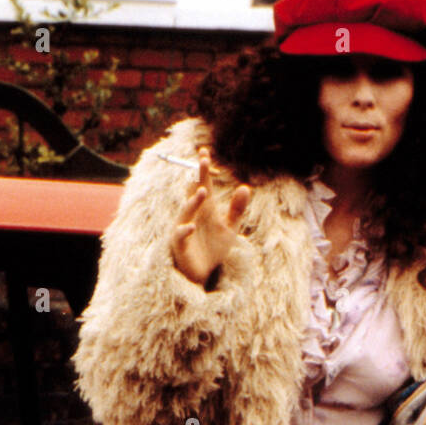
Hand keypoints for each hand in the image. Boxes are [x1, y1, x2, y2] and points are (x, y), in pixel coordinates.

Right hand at [170, 146, 251, 286]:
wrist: (204, 272)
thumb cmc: (214, 247)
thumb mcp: (230, 227)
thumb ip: (237, 209)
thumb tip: (245, 187)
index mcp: (205, 208)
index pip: (203, 184)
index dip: (203, 169)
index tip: (205, 152)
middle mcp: (193, 215)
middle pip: (193, 193)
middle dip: (196, 178)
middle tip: (203, 162)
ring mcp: (184, 227)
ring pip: (186, 212)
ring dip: (193, 202)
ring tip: (202, 192)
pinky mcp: (180, 244)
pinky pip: (180, 235)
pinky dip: (185, 230)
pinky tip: (192, 226)